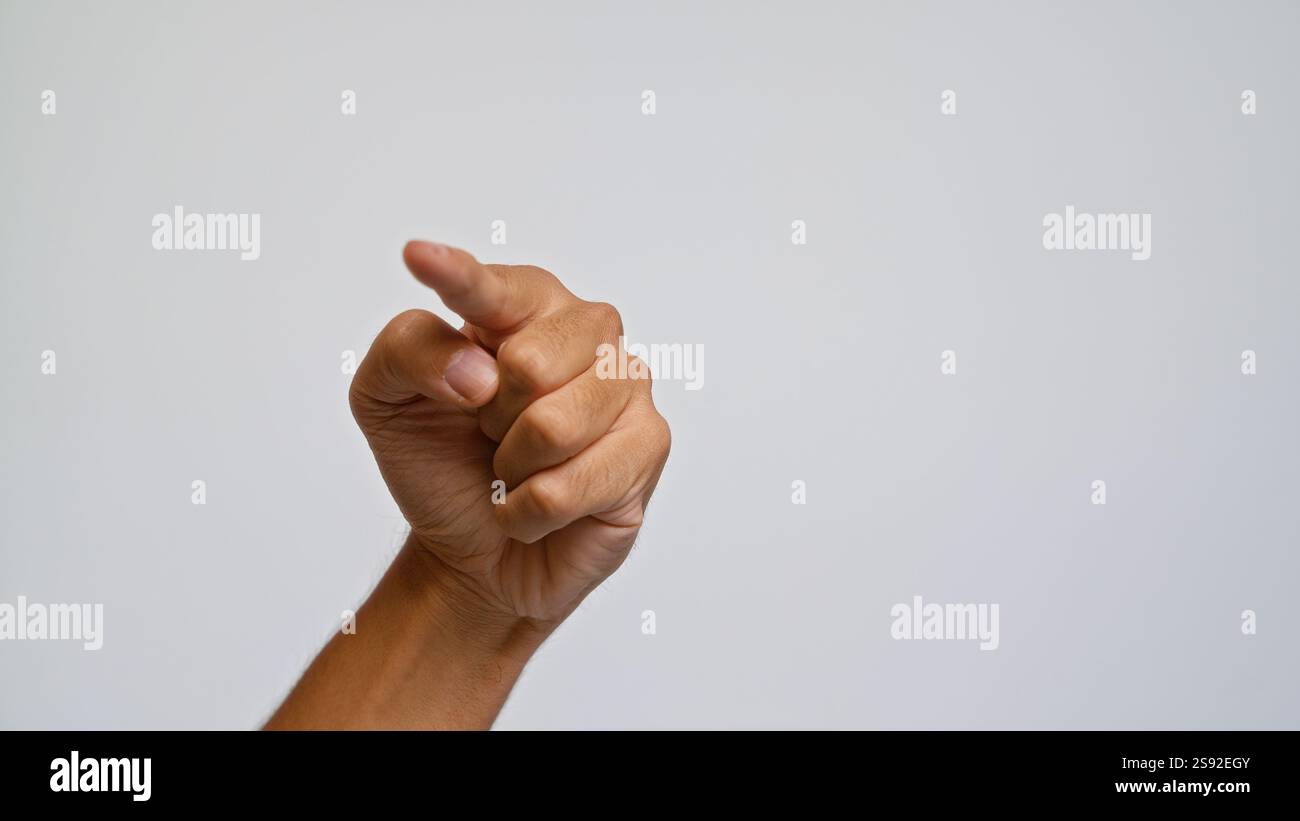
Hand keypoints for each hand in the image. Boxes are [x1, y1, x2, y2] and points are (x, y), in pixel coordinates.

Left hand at [349, 241, 670, 626]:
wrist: (472, 551)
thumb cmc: (441, 463)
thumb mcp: (385, 402)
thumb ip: (408, 353)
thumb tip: (478, 372)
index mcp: (521, 304)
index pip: (492, 286)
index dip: (458, 275)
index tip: (418, 258)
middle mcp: (584, 331)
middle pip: (529, 364)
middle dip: (491, 418)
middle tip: (491, 433)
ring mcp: (625, 386)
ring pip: (554, 426)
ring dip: (513, 468)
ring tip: (516, 468)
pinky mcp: (648, 445)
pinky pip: (571, 484)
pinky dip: (532, 510)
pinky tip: (538, 506)